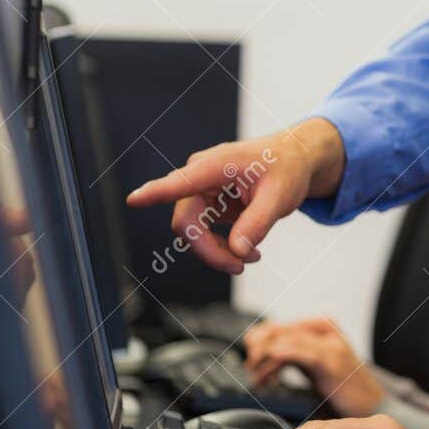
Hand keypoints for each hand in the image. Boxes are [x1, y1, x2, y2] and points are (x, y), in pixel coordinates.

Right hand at [124, 118, 345, 274]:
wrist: (294, 161)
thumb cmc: (287, 169)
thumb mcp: (280, 196)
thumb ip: (258, 223)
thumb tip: (237, 252)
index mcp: (217, 165)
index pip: (182, 181)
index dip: (156, 192)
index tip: (134, 199)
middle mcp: (201, 176)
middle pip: (187, 222)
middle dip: (210, 250)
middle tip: (240, 267)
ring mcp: (202, 190)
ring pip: (192, 232)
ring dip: (218, 252)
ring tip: (251, 259)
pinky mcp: (208, 203)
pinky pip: (204, 233)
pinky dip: (223, 247)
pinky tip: (248, 252)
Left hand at [243, 318, 385, 415]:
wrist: (370, 403)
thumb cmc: (341, 385)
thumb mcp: (313, 363)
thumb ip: (292, 352)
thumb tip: (258, 349)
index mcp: (319, 325)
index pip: (277, 325)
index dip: (257, 340)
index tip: (250, 360)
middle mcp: (325, 329)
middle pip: (278, 331)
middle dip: (258, 351)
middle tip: (251, 370)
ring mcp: (330, 343)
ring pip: (285, 341)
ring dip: (265, 362)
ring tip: (260, 380)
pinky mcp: (332, 361)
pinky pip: (299, 353)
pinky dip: (280, 359)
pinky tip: (271, 374)